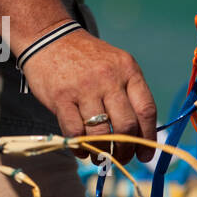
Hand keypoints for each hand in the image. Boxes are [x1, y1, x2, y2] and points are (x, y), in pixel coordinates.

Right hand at [21, 30, 157, 164]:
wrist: (49, 38)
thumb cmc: (85, 58)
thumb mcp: (115, 65)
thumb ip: (128, 93)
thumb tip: (139, 135)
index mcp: (128, 70)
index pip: (146, 111)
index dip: (148, 138)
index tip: (145, 155)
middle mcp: (109, 78)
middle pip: (126, 126)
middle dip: (126, 150)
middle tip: (122, 158)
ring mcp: (84, 88)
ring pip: (101, 133)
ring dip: (103, 153)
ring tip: (100, 158)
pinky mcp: (61, 97)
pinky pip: (75, 132)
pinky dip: (80, 147)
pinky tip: (82, 150)